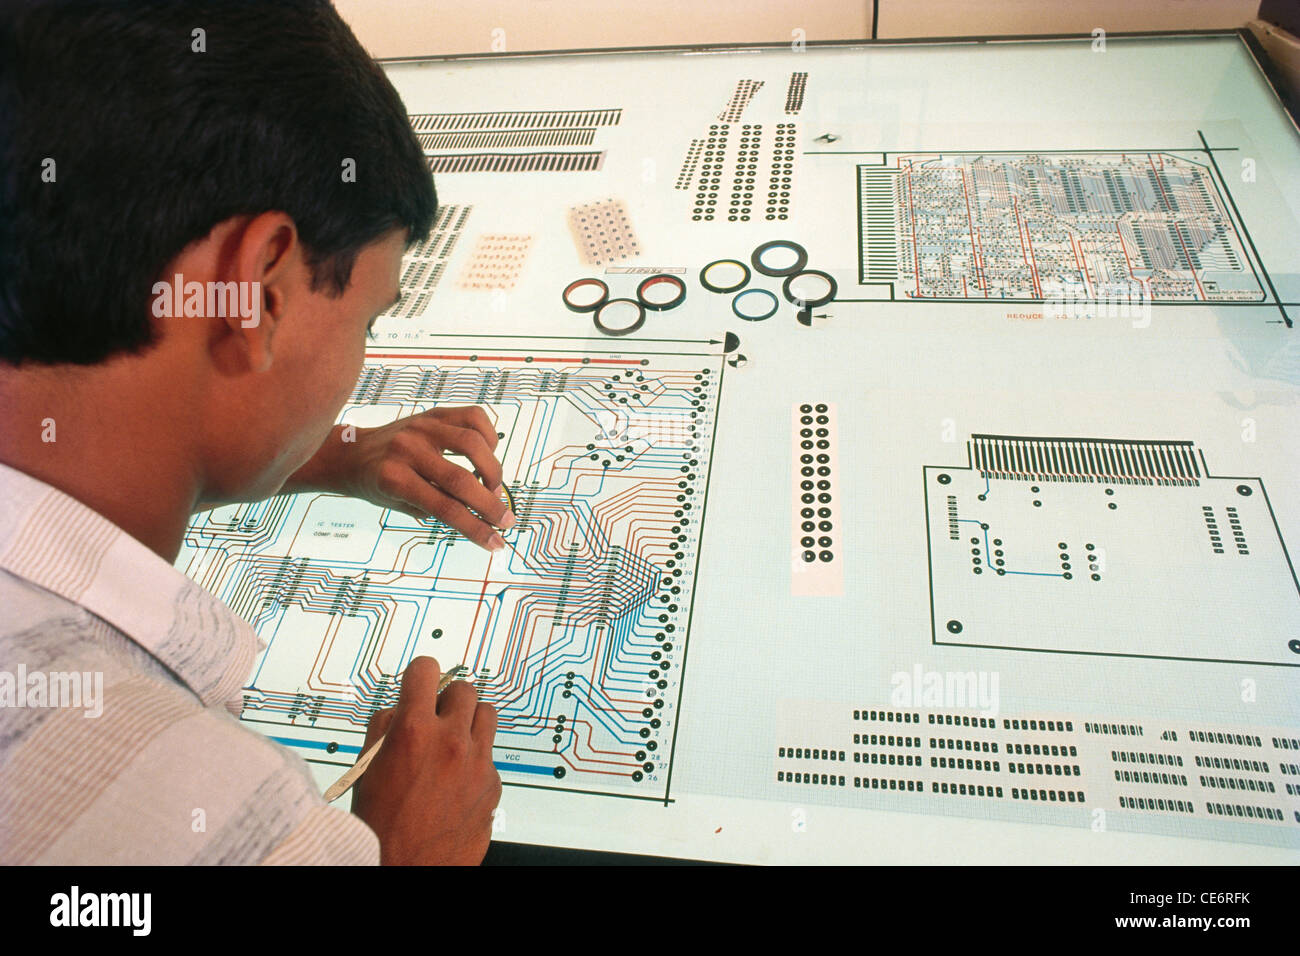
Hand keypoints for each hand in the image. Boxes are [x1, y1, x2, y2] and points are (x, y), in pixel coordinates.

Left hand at [287, 406, 513, 550]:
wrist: (353, 452)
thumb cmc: (379, 485)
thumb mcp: (401, 505)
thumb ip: (439, 509)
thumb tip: (485, 516)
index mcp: (394, 478)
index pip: (445, 509)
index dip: (475, 528)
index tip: (496, 543)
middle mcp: (407, 448)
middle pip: (462, 480)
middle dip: (491, 505)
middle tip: (506, 520)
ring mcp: (422, 426)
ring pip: (474, 444)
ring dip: (493, 471)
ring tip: (494, 488)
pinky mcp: (434, 412)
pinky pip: (474, 418)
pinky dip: (489, 438)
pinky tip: (487, 455)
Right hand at [351, 657, 501, 864]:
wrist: (406, 870)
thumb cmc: (379, 827)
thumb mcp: (367, 768)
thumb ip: (385, 727)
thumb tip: (400, 705)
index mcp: (413, 731)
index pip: (426, 669)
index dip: (420, 675)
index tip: (420, 681)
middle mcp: (451, 741)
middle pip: (464, 688)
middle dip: (447, 699)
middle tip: (435, 716)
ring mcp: (477, 763)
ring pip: (486, 714)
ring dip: (469, 721)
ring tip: (451, 741)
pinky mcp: (493, 785)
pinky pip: (489, 755)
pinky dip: (475, 760)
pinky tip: (456, 780)